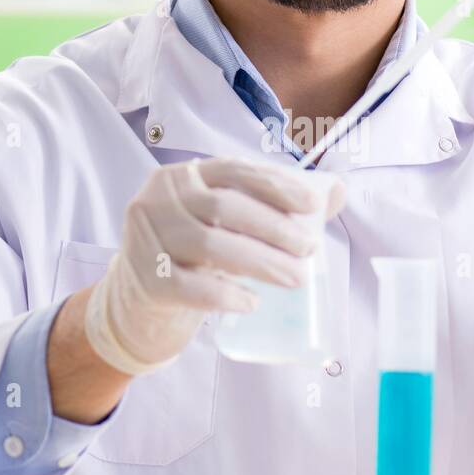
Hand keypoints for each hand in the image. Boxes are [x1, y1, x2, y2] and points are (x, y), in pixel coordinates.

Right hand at [85, 157, 345, 373]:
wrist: (137, 302)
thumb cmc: (193, 254)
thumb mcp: (224, 223)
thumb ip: (274, 204)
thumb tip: (336, 191)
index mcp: (183, 177)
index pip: (232, 170)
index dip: (274, 185)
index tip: (311, 207)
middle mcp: (159, 200)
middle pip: (225, 208)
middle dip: (275, 229)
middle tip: (309, 251)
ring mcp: (146, 240)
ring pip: (211, 246)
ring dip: (260, 263)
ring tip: (296, 279)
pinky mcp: (145, 282)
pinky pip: (190, 287)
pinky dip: (225, 295)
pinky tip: (252, 303)